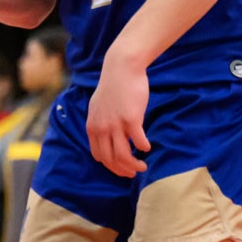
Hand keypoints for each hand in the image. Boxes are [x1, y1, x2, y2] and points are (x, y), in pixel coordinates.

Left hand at [86, 52, 150, 177]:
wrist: (121, 68)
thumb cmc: (113, 87)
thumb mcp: (97, 107)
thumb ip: (100, 123)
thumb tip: (106, 136)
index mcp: (92, 127)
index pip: (99, 156)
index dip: (111, 166)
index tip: (121, 168)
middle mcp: (102, 129)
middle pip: (111, 160)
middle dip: (122, 171)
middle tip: (134, 173)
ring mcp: (116, 125)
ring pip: (123, 156)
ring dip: (134, 166)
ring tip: (143, 167)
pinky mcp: (131, 119)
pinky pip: (138, 141)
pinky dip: (143, 147)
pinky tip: (148, 148)